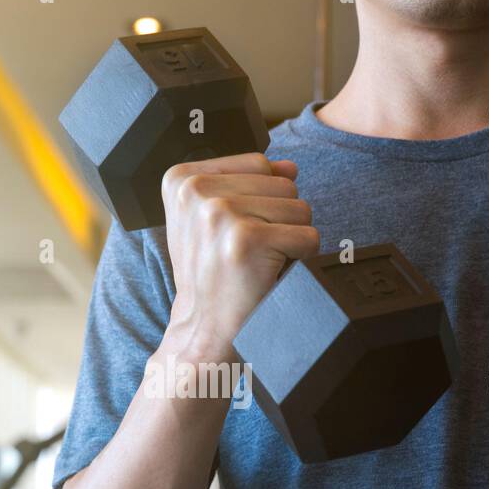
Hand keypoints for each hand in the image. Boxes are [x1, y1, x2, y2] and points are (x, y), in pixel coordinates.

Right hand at [160, 153, 319, 360]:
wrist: (202, 326)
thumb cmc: (211, 273)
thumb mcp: (212, 219)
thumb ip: (247, 184)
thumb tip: (290, 166)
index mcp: (181, 178)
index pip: (258, 163)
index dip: (261, 200)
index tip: (233, 231)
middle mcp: (196, 190)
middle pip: (282, 183)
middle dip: (278, 219)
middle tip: (248, 250)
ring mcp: (220, 213)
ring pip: (299, 207)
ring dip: (289, 238)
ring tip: (257, 260)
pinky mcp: (247, 239)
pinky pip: (307, 237)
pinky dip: (300, 258)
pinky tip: (269, 272)